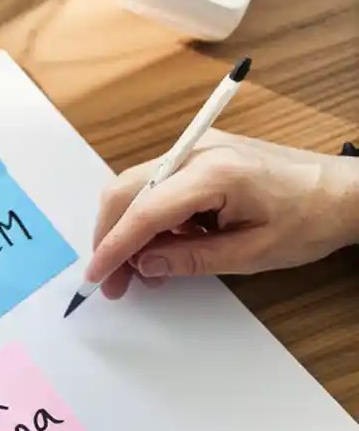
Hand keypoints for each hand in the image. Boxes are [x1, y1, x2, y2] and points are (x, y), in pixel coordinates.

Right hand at [88, 129, 358, 297]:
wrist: (344, 191)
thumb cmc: (310, 219)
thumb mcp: (252, 253)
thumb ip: (191, 259)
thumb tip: (145, 264)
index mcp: (215, 174)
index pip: (144, 210)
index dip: (113, 246)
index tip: (96, 276)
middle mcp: (198, 152)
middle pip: (127, 191)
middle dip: (111, 238)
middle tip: (115, 281)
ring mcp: (197, 149)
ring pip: (136, 187)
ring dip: (128, 229)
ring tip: (141, 270)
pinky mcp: (200, 156)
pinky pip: (156, 185)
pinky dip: (148, 217)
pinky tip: (162, 247)